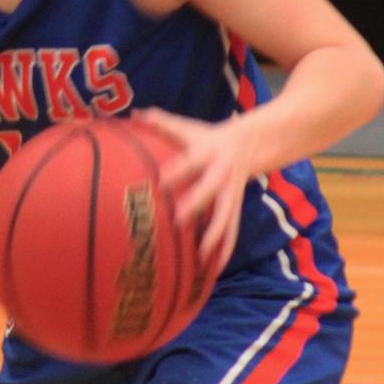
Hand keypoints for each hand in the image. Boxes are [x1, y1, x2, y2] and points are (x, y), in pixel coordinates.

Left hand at [136, 107, 250, 281]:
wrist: (250, 144)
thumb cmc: (207, 137)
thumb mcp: (188, 126)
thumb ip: (161, 121)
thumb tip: (133, 113)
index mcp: (208, 152)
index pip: (190, 161)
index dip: (178, 170)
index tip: (160, 181)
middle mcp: (222, 174)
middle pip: (210, 191)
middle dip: (197, 205)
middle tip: (179, 220)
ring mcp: (232, 193)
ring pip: (226, 217)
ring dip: (215, 238)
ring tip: (201, 258)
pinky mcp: (236, 208)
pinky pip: (232, 231)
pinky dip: (224, 251)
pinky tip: (214, 270)